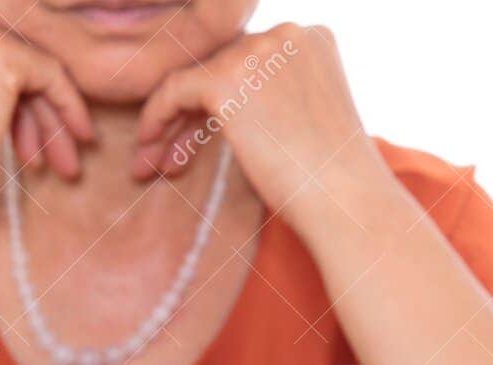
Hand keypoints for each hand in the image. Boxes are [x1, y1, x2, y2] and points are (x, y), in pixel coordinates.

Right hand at [0, 13, 93, 223]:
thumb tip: (14, 86)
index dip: (10, 98)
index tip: (29, 139)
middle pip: (7, 54)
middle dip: (34, 108)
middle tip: (57, 155)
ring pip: (30, 64)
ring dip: (50, 116)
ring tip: (66, 164)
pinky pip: (49, 72)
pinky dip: (67, 105)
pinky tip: (79, 137)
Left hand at [133, 25, 387, 241]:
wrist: (345, 202)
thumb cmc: (332, 182)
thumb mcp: (308, 121)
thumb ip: (275, 100)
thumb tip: (234, 111)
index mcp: (311, 40)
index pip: (247, 62)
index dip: (216, 104)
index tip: (198, 145)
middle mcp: (286, 34)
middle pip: (217, 68)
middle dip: (189, 115)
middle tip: (168, 157)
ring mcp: (257, 52)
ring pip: (193, 80)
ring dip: (168, 124)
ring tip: (149, 165)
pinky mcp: (227, 80)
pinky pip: (173, 91)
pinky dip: (155, 117)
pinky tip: (147, 148)